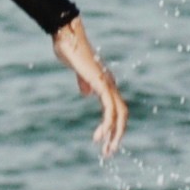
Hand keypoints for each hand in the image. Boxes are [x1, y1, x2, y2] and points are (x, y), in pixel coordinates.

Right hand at [53, 18, 127, 157]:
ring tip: (107, 150)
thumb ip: (83, 82)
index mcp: (105, 83)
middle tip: (109, 152)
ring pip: (119, 114)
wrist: (67, 37)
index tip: (103, 141)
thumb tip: (87, 93)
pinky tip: (100, 136)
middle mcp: (109, 85)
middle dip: (118, 135)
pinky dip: (108, 124)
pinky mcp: (101, 84)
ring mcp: (107, 84)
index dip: (112, 125)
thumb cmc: (69, 50)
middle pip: (122, 114)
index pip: (115, 108)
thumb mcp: (78, 71)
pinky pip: (110, 108)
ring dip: (115, 134)